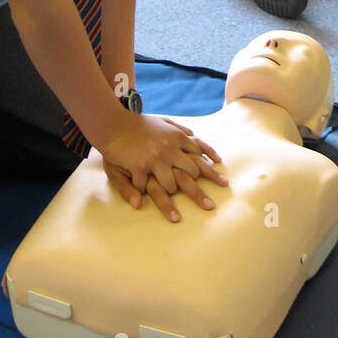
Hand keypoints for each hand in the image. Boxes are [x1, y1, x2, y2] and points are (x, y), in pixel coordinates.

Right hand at [101, 115, 226, 221]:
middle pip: (191, 174)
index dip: (211, 171)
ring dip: (170, 199)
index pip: (199, 157)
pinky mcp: (139, 166)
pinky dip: (143, 195)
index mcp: (177, 138)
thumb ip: (180, 129)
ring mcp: (155, 158)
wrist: (114, 123)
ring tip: (176, 216)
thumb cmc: (139, 124)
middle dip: (199, 192)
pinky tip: (143, 206)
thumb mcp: (163, 121)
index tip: (223, 183)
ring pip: (170, 184)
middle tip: (210, 206)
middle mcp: (169, 149)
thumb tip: (194, 135)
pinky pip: (145, 186)